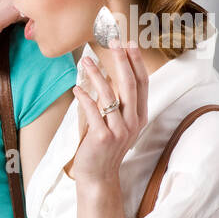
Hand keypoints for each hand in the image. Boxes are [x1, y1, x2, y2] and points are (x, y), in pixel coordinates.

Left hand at [70, 41, 148, 186]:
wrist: (98, 176)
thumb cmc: (104, 147)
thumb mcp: (116, 124)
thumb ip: (114, 103)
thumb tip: (102, 75)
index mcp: (139, 116)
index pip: (141, 83)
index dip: (136, 62)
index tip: (128, 43)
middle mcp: (133, 122)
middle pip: (130, 84)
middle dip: (122, 60)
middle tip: (113, 41)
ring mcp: (119, 130)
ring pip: (110, 95)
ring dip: (97, 74)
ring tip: (86, 60)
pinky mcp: (103, 137)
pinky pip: (93, 111)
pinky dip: (84, 97)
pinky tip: (76, 87)